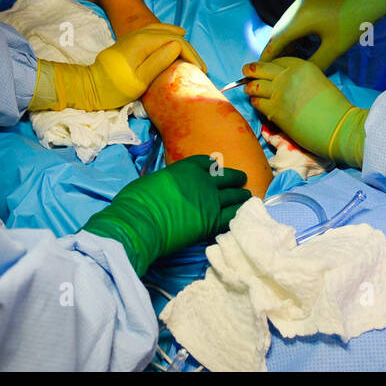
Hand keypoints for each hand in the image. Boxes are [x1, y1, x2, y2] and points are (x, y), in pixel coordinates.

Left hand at [31, 24, 205, 110]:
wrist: (90, 86)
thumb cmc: (114, 87)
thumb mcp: (139, 79)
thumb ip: (159, 61)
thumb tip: (177, 46)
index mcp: (143, 42)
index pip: (175, 42)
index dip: (190, 55)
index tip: (199, 71)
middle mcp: (140, 34)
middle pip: (171, 35)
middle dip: (188, 49)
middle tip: (201, 67)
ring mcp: (134, 36)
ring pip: (163, 32)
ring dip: (180, 41)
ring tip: (192, 54)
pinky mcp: (131, 42)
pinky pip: (156, 33)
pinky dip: (168, 36)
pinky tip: (174, 40)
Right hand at [82, 155, 250, 275]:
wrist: (141, 221)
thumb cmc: (137, 201)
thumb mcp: (153, 181)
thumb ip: (168, 183)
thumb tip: (168, 190)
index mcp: (185, 168)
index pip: (206, 163)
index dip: (213, 166)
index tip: (217, 168)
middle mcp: (202, 181)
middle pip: (226, 177)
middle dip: (235, 178)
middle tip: (242, 179)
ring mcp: (210, 201)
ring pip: (234, 196)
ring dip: (241, 196)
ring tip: (247, 196)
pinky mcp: (212, 222)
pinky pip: (232, 216)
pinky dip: (238, 214)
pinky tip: (243, 214)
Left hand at [243, 57, 366, 168]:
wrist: (339, 127)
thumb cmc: (335, 108)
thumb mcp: (318, 82)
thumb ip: (300, 80)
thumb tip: (284, 85)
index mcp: (302, 66)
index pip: (277, 61)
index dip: (268, 65)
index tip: (264, 69)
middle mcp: (288, 76)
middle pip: (261, 69)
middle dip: (251, 70)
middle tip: (246, 71)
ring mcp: (280, 92)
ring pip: (255, 86)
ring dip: (250, 87)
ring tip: (248, 89)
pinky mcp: (275, 110)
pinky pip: (258, 103)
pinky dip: (255, 102)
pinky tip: (256, 102)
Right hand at [258, 0, 385, 71]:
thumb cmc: (354, 22)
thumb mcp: (334, 47)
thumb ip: (315, 64)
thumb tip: (301, 76)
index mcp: (299, 19)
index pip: (276, 41)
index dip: (268, 58)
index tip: (262, 72)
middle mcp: (296, 8)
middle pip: (278, 33)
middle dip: (275, 52)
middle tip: (275, 71)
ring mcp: (302, 2)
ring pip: (286, 25)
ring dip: (286, 42)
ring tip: (290, 61)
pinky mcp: (310, 0)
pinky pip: (295, 19)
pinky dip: (294, 33)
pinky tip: (303, 45)